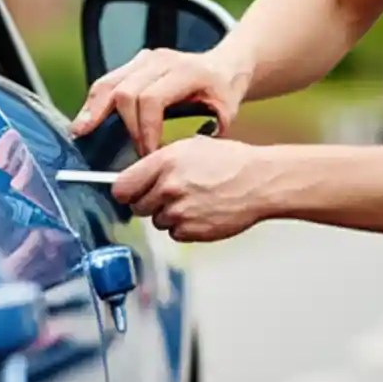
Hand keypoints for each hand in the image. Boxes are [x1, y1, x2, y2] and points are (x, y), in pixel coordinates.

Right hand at [69, 48, 250, 154]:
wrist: (225, 66)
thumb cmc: (225, 94)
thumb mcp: (227, 114)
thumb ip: (207, 134)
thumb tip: (178, 158)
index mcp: (186, 71)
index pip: (152, 99)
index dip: (144, 130)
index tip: (148, 154)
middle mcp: (161, 60)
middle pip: (126, 91)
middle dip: (124, 126)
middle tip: (131, 152)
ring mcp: (145, 59)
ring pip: (109, 82)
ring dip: (93, 110)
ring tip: (81, 133)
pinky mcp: (134, 63)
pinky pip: (107, 81)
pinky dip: (94, 102)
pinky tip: (86, 121)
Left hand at [111, 136, 276, 241]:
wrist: (260, 182)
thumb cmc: (231, 162)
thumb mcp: (190, 147)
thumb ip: (160, 161)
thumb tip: (139, 175)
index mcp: (164, 162)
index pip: (122, 188)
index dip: (126, 192)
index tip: (131, 193)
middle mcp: (168, 187)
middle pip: (137, 207)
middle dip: (150, 203)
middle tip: (171, 195)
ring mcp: (179, 212)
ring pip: (157, 221)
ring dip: (170, 215)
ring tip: (194, 201)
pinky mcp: (191, 231)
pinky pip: (175, 234)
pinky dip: (185, 227)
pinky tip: (202, 212)